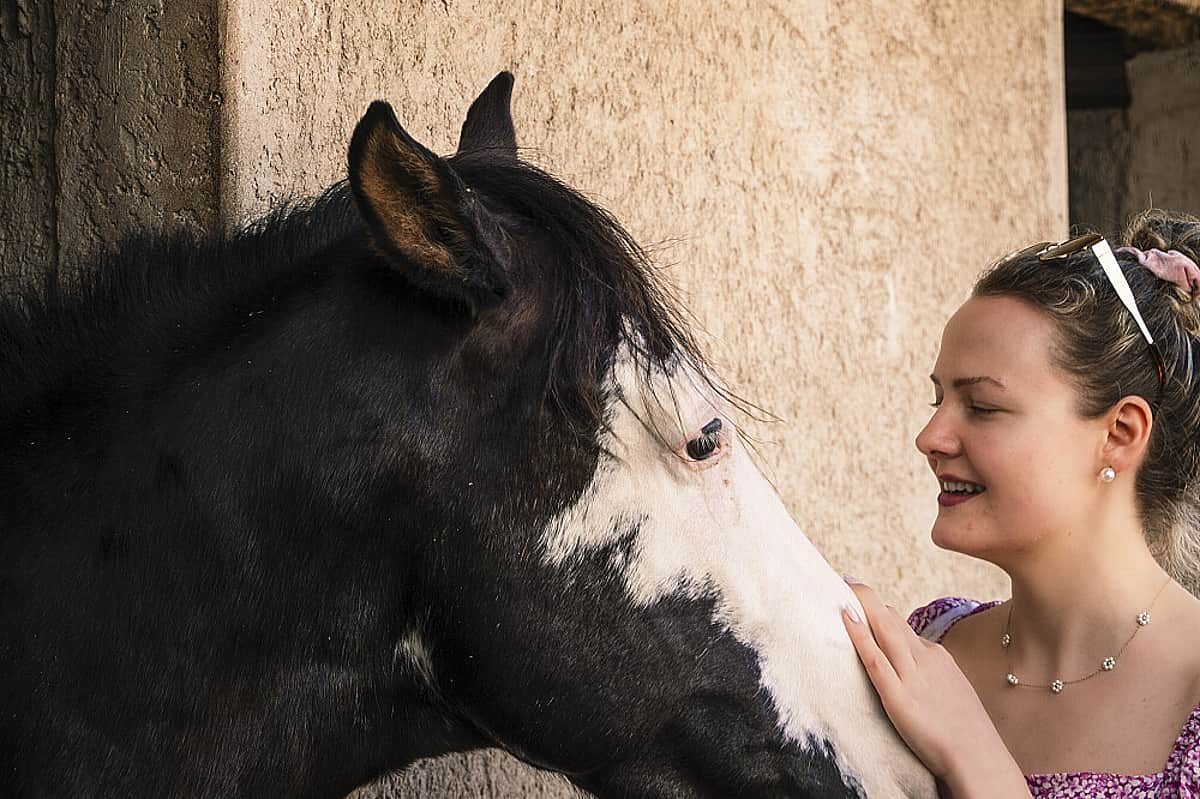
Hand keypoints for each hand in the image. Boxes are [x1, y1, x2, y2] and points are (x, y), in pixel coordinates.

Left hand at [840, 578, 1030, 798]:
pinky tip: (845, 616)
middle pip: (892, 619)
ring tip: (843, 585)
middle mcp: (926, 659)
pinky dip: (859, 634)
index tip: (864, 600)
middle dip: (868, 598)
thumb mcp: (953, 693)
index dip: (880, 614)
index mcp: (938, 657)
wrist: (981, 760)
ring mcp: (912, 676)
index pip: (904, 627)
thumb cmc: (969, 734)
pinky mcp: (898, 697)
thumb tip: (913, 671)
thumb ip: (932, 678)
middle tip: (847, 579)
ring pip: (885, 629)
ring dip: (863, 605)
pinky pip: (875, 658)